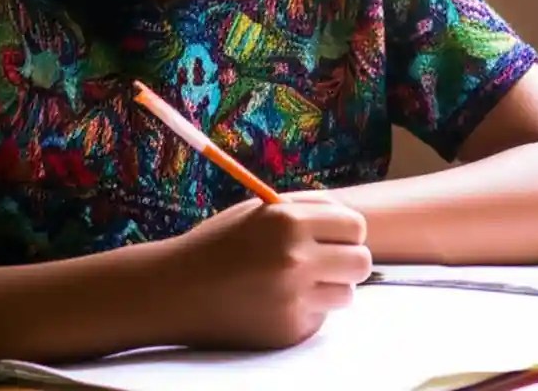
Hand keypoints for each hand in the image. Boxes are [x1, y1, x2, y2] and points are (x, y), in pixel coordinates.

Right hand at [166, 193, 371, 349]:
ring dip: (329, 289)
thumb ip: (305, 209)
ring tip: (296, 284)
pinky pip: (319, 318)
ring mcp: (292, 298)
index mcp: (288, 220)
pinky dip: (305, 311)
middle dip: (346, 262)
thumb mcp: (259, 211)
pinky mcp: (288, 330)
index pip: (355, 226)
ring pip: (346, 294)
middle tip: (324, 263)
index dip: (345, 232)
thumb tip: (349, 219)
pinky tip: (274, 303)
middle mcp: (295, 258)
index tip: (333, 238)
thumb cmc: (219, 245)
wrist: (176, 290)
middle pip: (361, 262)